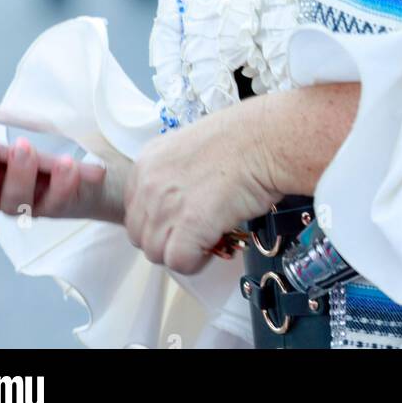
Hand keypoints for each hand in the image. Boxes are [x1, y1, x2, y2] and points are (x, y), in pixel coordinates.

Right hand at [0, 97, 128, 224]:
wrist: (97, 156)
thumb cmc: (42, 139)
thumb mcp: (6, 122)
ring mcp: (30, 203)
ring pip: (15, 201)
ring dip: (18, 172)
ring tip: (24, 146)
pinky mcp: (63, 205)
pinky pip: (59, 200)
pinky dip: (63, 181)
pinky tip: (67, 163)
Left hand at [123, 96, 277, 275]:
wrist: (266, 140)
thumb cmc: (243, 140)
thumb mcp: (191, 147)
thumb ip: (172, 175)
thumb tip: (176, 202)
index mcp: (147, 161)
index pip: (135, 209)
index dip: (158, 221)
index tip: (179, 221)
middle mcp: (148, 182)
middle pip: (140, 235)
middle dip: (167, 239)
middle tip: (196, 232)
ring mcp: (164, 204)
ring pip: (157, 252)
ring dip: (182, 251)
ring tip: (209, 236)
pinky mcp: (188, 225)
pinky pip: (179, 262)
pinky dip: (197, 261)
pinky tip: (215, 242)